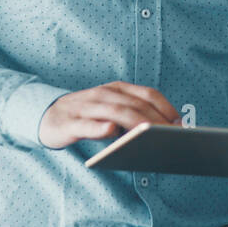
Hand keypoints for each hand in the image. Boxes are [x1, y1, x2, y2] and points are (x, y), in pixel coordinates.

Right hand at [38, 80, 179, 148]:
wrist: (46, 116)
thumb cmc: (87, 116)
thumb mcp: (111, 111)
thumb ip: (132, 117)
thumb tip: (163, 132)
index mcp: (117, 90)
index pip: (147, 95)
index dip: (166, 108)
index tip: (181, 124)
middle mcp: (103, 95)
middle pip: (135, 105)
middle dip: (157, 120)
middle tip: (173, 136)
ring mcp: (86, 107)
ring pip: (114, 112)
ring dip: (136, 123)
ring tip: (153, 134)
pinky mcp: (69, 123)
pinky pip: (86, 124)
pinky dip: (99, 127)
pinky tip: (111, 132)